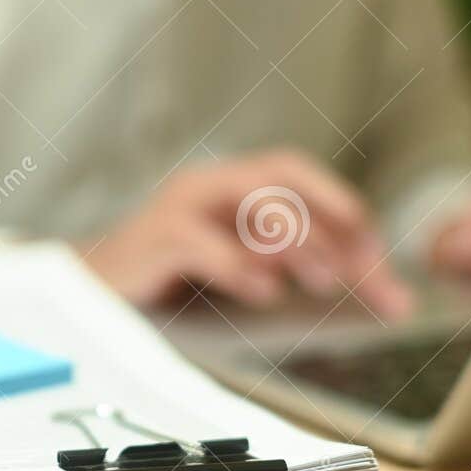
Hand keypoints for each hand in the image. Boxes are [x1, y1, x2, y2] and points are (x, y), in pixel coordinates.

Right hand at [81, 150, 410, 316]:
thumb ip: (292, 270)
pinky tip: (265, 291)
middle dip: (333, 220)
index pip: (302, 182)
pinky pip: (202, 242)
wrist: (90, 291)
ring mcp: (181, 206)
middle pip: (284, 178)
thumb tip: (375, 291)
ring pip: (251, 199)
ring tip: (325, 281)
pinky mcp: (154, 239)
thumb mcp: (240, 270)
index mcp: (233, 187)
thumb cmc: (169, 281)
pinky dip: (239, 265)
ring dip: (297, 239)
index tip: (380, 257)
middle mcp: (211, 185)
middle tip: (367, 273)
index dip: (346, 212)